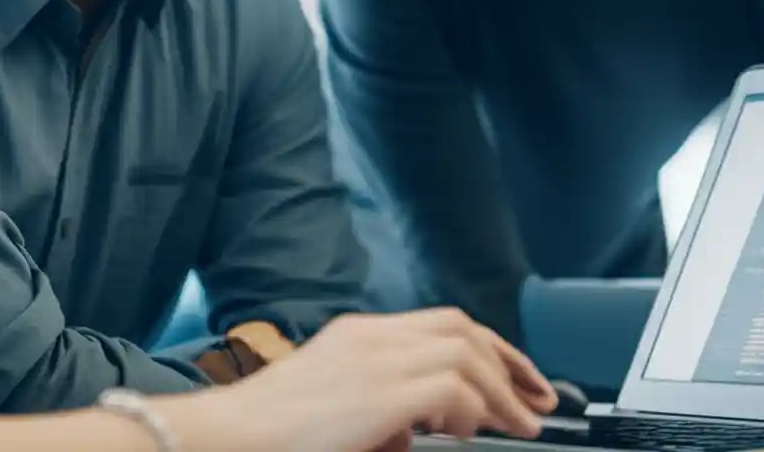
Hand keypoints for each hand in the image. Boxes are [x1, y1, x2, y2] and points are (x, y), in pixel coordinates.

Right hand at [225, 308, 558, 451]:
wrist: (223, 439)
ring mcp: (376, 359)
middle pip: (463, 328)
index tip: (517, 379)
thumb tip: (416, 433)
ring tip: (521, 423)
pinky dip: (475, 409)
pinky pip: (454, 389)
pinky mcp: (381, 391)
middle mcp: (372, 336)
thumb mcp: (336, 412)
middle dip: (511, 361)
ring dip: (502, 390)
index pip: (443, 324)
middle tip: (540, 398)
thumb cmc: (269, 435)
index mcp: (360, 335)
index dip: (489, 348)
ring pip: (467, 353)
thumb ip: (381, 411)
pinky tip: (473, 433)